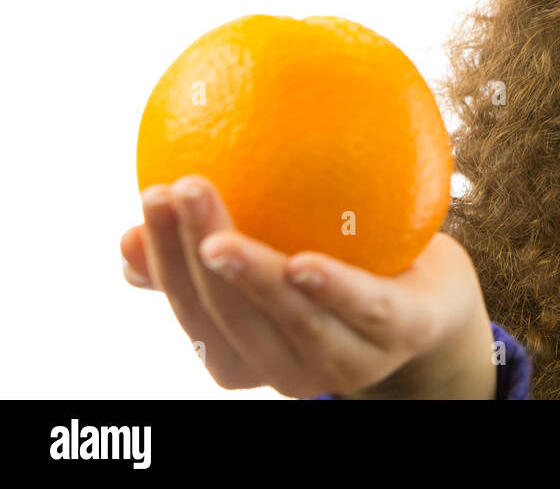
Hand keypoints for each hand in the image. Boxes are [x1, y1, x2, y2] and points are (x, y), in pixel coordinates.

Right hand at [121, 175, 493, 398]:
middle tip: (177, 191)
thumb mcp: (275, 259)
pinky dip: (332, 289)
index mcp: (255, 354)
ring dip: (251, 274)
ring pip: (290, 320)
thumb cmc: (343, 267)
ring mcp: (351, 355)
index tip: (145, 206)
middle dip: (193, 259)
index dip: (165, 267)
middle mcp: (294, 367)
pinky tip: (302, 263)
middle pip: (233, 319)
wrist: (435, 295)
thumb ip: (208, 257)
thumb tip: (124, 243)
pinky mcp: (401, 329)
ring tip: (217, 232)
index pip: (196, 316)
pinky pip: (364, 309)